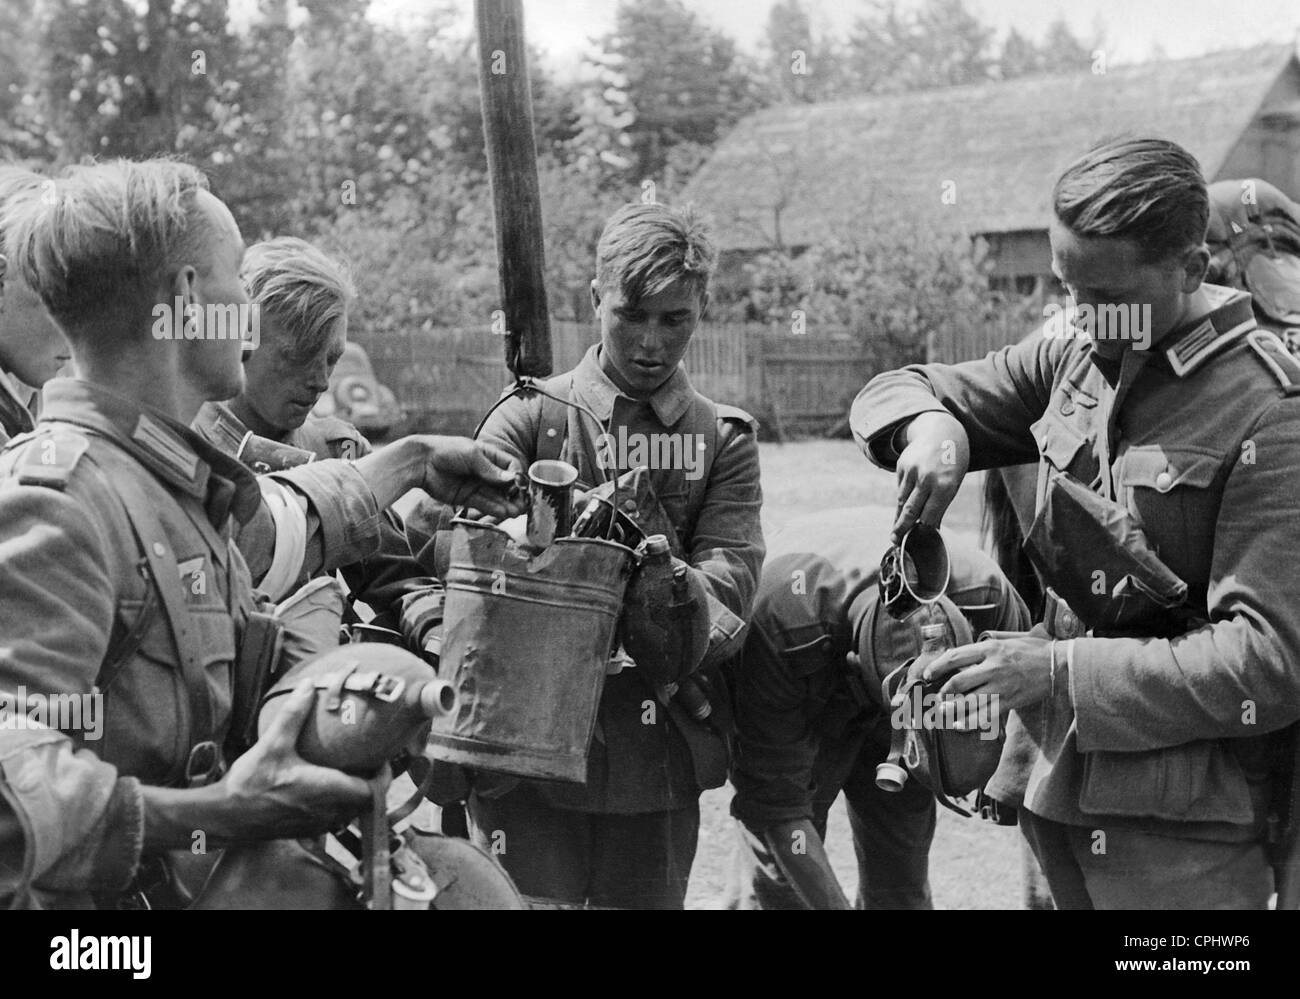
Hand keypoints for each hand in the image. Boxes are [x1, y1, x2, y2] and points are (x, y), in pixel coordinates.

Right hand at [217, 680, 370, 840]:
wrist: (223, 817)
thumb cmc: (249, 784)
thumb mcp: (272, 744)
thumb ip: (293, 715)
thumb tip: (308, 686)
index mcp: (327, 791)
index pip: (372, 791)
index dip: (383, 776)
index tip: (383, 758)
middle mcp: (328, 812)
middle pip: (366, 802)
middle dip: (372, 782)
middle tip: (370, 760)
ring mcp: (318, 825)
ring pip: (351, 812)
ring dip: (356, 794)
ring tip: (353, 771)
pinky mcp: (306, 830)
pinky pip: (335, 819)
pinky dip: (340, 804)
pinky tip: (329, 787)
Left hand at [413, 436, 525, 519]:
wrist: (421, 462)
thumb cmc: (447, 451)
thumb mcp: (471, 455)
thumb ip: (491, 469)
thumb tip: (512, 479)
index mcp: (489, 456)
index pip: (510, 467)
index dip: (516, 476)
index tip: (520, 485)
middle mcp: (485, 472)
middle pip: (505, 485)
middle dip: (514, 494)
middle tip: (523, 505)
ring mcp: (477, 485)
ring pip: (496, 497)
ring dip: (506, 504)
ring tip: (515, 512)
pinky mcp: (467, 498)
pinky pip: (484, 504)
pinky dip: (493, 508)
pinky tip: (503, 512)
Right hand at [891, 412, 969, 543]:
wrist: (942, 432)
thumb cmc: (952, 463)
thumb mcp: (953, 483)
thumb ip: (940, 505)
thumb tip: (931, 528)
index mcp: (945, 486)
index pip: (929, 515)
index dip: (923, 530)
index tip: (916, 541)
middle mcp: (926, 478)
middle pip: (910, 510)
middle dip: (902, 528)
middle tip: (895, 541)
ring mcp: (912, 471)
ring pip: (902, 500)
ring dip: (898, 516)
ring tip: (895, 530)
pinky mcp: (901, 466)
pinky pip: (900, 488)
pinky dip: (903, 497)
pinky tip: (905, 502)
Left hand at [922, 635, 1054, 714]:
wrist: (1058, 665)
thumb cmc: (1032, 650)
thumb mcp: (1006, 641)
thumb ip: (984, 649)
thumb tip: (961, 657)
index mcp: (990, 648)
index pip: (955, 657)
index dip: (937, 666)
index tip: (928, 675)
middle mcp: (993, 666)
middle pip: (958, 681)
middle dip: (943, 692)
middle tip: (937, 697)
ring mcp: (1001, 686)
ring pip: (968, 701)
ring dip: (952, 708)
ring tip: (942, 711)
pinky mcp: (1010, 701)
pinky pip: (985, 715)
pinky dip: (969, 722)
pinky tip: (959, 725)